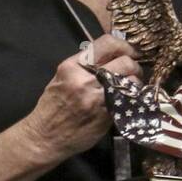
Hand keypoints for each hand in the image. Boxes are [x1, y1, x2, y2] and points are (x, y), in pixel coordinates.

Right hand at [22, 33, 140, 159]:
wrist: (45, 137)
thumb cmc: (53, 106)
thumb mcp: (62, 78)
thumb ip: (85, 65)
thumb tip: (111, 55)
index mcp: (73, 66)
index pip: (107, 43)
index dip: (125, 46)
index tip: (130, 52)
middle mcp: (85, 79)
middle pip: (125, 61)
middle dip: (134, 65)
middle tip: (133, 71)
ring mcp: (97, 97)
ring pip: (131, 81)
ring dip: (136, 82)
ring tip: (130, 86)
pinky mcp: (106, 114)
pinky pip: (129, 99)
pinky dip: (133, 97)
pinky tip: (128, 99)